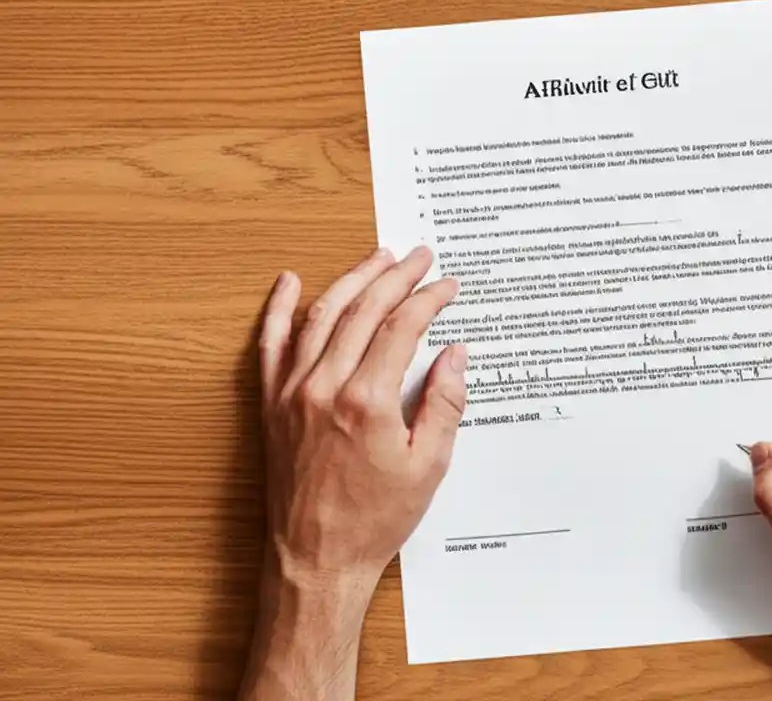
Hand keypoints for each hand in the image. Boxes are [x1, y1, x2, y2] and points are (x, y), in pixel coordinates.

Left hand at [241, 246, 466, 700]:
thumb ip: (443, 403)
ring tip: (376, 259)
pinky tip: (289, 283)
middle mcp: (324, 388)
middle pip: (362, 310)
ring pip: (321, 316)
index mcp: (367, 401)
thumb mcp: (428, 466)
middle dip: (395, 277)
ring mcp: (292, 394)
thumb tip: (455, 355)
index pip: (401, 328)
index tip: (446, 286)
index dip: (427, 300)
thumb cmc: (374, 521)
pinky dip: (280, 310)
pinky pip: (271, 345)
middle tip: (418, 257)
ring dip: (350, 280)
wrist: (316, 558)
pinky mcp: (272, 406)